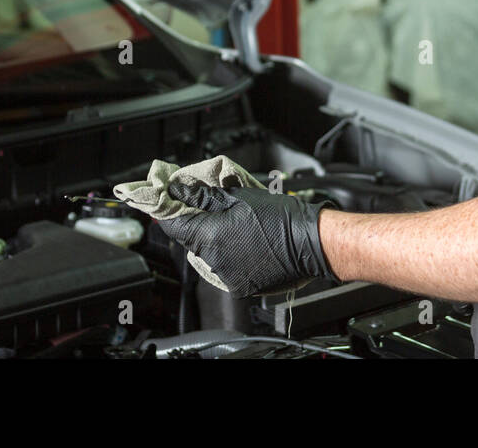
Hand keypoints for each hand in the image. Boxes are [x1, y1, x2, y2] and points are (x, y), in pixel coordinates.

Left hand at [159, 182, 334, 295]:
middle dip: (199, 224)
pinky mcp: (241, 288)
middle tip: (215, 209)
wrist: (311, 243)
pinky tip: (249, 244)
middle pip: (192, 240)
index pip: (172, 225)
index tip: (166, 202)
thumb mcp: (238, 197)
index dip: (167, 211)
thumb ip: (202, 196)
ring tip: (240, 227)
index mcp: (208, 236)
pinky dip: (232, 257)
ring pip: (209, 255)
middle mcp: (213, 262)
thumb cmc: (279, 217)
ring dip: (216, 241)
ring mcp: (227, 277)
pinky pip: (226, 269)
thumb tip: (177, 190)